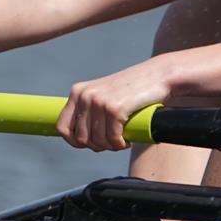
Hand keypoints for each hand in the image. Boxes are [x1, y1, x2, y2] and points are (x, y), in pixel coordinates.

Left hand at [58, 60, 172, 150]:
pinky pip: (112, 139)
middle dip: (97, 145)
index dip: (75, 142)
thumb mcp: (103, 95)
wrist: (159, 74)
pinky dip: (120, 144)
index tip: (92, 143)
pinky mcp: (115, 108)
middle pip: (81, 138)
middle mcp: (85, 95)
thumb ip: (88, 111)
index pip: (62, 127)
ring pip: (97, 141)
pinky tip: (128, 140)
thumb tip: (79, 140)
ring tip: (122, 139)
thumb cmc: (133, 89)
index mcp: (78, 91)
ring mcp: (99, 101)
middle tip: (112, 141)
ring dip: (111, 146)